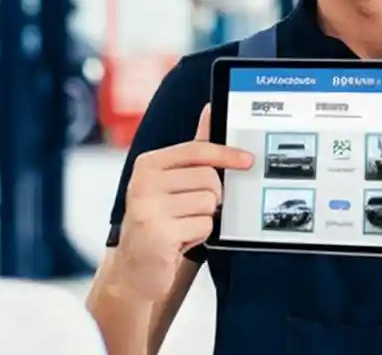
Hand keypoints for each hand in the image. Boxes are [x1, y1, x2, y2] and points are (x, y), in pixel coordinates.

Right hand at [115, 105, 254, 301]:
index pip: (196, 150)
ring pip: (209, 203)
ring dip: (203, 218)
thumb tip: (210, 112)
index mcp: (147, 164)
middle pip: (209, 179)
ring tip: (181, 226)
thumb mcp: (170, 182)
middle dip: (211, 198)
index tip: (247, 160)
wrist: (134, 269)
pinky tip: (179, 240)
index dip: (226, 155)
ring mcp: (149, 208)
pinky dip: (199, 236)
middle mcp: (143, 183)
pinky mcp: (159, 233)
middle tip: (191, 210)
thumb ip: (193, 150)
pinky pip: (204, 225)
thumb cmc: (157, 221)